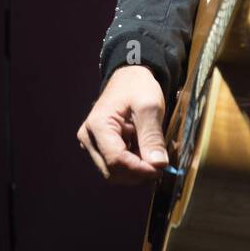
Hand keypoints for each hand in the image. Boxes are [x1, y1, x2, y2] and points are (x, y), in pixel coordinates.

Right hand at [77, 65, 167, 183]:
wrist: (129, 78)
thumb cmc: (138, 87)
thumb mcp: (150, 107)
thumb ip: (152, 136)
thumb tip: (158, 165)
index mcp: (97, 125)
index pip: (116, 160)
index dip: (140, 169)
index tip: (161, 168)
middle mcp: (88, 137)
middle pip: (112, 171)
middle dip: (138, 172)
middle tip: (160, 163)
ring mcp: (91, 143)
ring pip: (113, 172)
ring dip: (135, 170)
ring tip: (152, 153)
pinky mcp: (99, 147)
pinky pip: (115, 165)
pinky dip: (132, 165)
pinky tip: (144, 151)